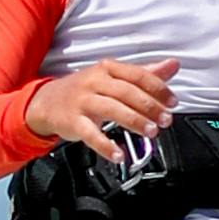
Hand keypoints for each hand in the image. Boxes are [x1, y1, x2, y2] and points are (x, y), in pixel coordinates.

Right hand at [29, 60, 176, 151]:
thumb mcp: (112, 77)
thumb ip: (143, 74)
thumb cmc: (85, 89)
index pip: (137, 75)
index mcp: (108, 69)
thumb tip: (172, 65)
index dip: (158, 88)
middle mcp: (95, 82)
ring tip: (151, 132)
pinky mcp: (72, 122)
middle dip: (150, 107)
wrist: (46, 102)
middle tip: (165, 120)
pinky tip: (119, 154)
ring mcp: (82, 101)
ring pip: (112, 110)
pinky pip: (91, 134)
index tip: (172, 102)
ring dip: (134, 122)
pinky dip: (106, 145)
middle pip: (126, 92)